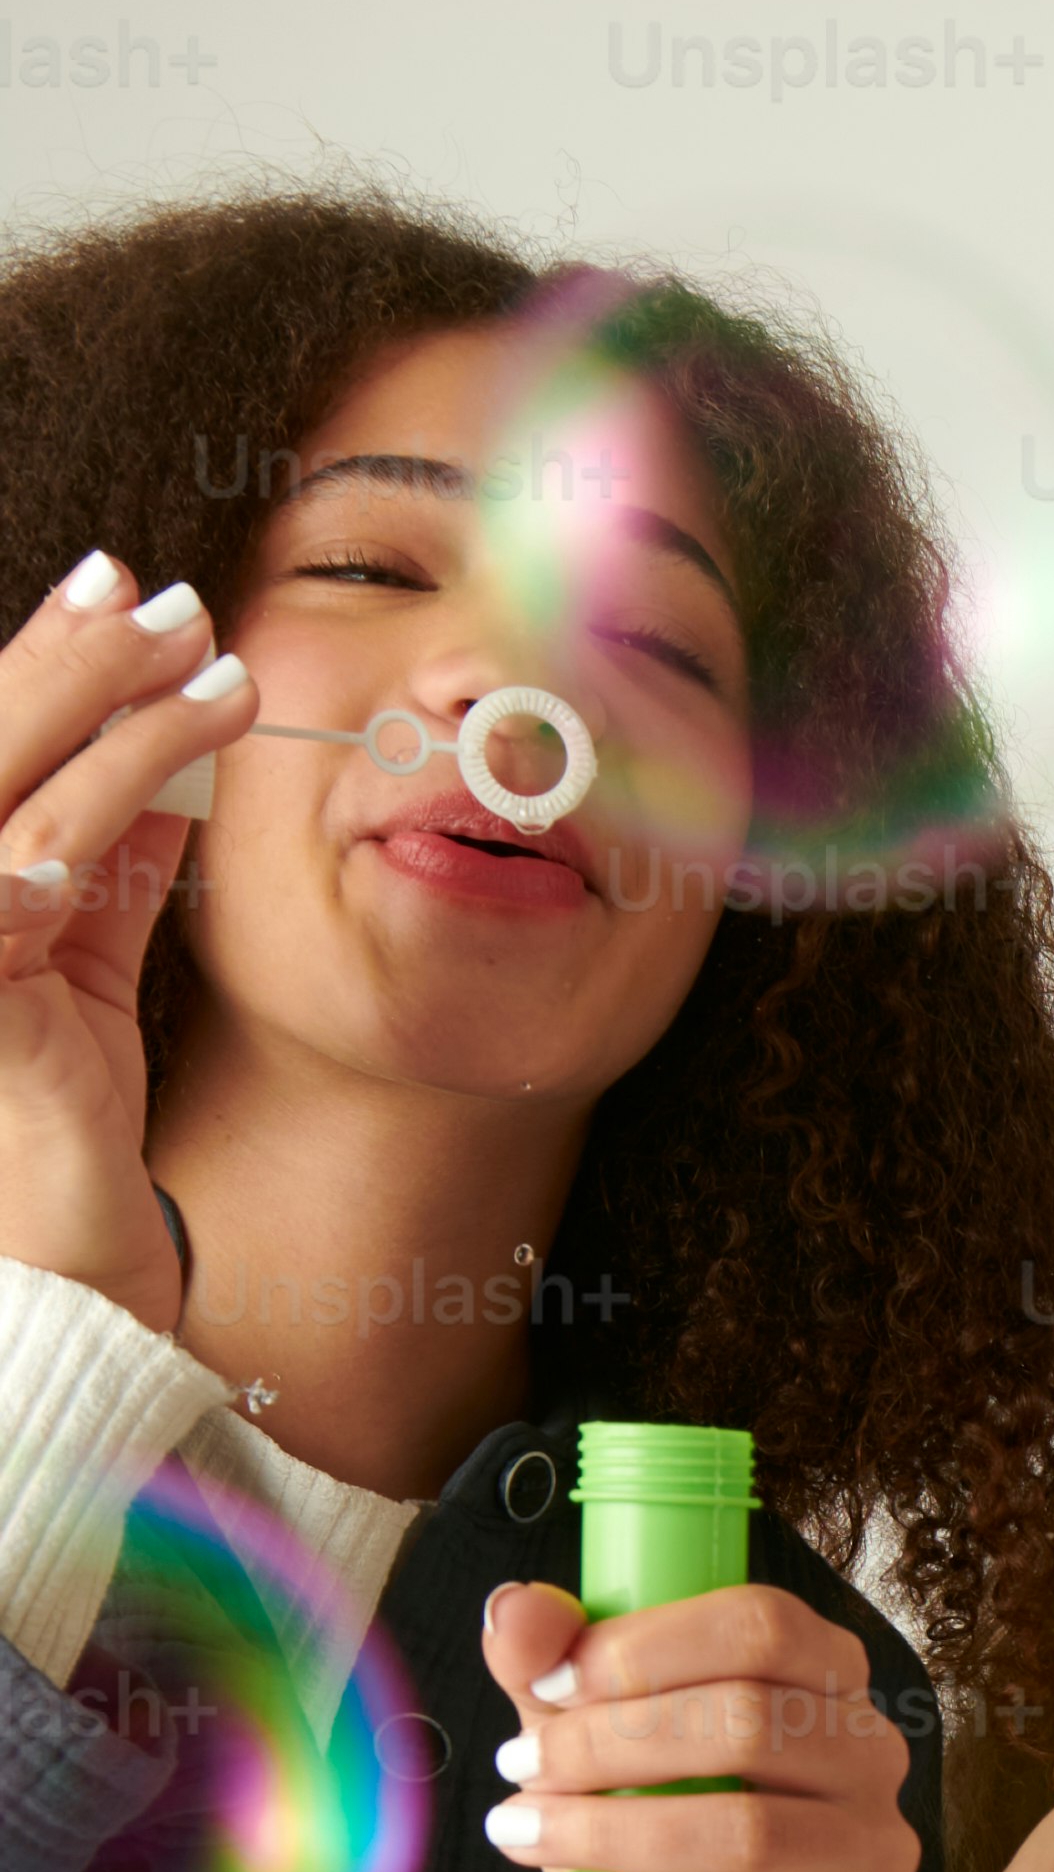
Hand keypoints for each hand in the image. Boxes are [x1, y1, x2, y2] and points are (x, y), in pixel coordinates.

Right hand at [0, 548, 254, 1325]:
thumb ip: (115, 867)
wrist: (48, 1283)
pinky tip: (87, 838)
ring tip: (215, 680)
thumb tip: (167, 761)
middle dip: (79, 663)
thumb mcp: (89, 971)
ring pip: (18, 815)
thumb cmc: (64, 1133)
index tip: (121, 588)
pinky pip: (2, 918)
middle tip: (172, 604)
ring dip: (117, 738)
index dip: (49, 658)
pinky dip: (43, 869)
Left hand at [486, 1577, 919, 1871]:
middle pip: (753, 1722)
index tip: (551, 1684)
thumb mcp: (582, 1724)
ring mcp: (874, 1852)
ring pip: (751, 1835)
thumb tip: (516, 1613)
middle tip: (518, 1768)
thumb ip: (547, 1660)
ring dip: (615, 1837)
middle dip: (611, 1744)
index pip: (762, 1627)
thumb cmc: (636, 1809)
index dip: (648, 1646)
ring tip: (525, 1837)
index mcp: (824, 1672)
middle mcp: (872, 1754)